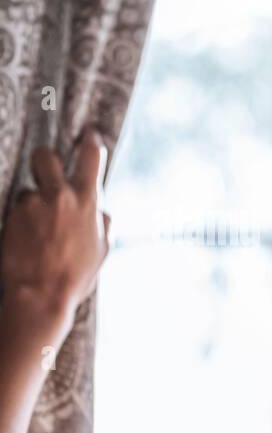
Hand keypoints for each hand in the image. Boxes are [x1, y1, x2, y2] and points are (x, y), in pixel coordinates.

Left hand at [0, 131, 109, 343]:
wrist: (40, 296)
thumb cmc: (75, 277)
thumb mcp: (101, 250)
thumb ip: (100, 222)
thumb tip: (99, 209)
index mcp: (87, 202)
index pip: (91, 157)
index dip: (90, 142)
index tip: (89, 136)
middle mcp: (58, 197)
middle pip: (45, 156)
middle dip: (44, 161)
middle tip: (45, 172)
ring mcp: (31, 205)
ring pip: (28, 190)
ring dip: (31, 204)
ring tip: (37, 231)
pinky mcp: (10, 216)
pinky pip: (15, 211)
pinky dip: (20, 224)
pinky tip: (26, 243)